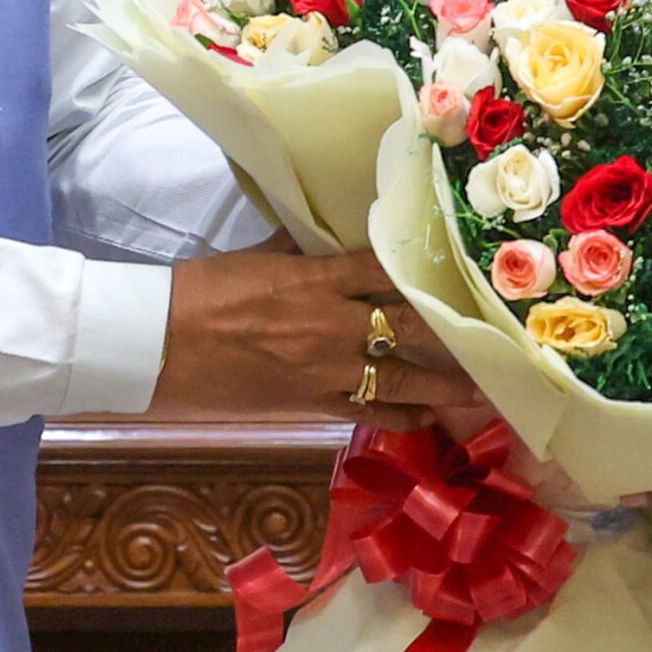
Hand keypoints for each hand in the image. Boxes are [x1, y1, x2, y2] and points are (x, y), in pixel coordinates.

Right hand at [147, 244, 481, 420]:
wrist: (156, 346)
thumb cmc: (199, 293)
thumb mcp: (254, 257)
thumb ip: (299, 248)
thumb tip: (326, 234)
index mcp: (315, 279)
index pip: (386, 267)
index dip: (426, 268)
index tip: (459, 266)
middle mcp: (330, 324)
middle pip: (409, 325)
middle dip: (454, 331)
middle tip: (495, 336)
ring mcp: (323, 370)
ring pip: (399, 377)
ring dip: (445, 386)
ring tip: (483, 390)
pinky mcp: (308, 405)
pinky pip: (367, 411)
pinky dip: (399, 415)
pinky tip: (425, 417)